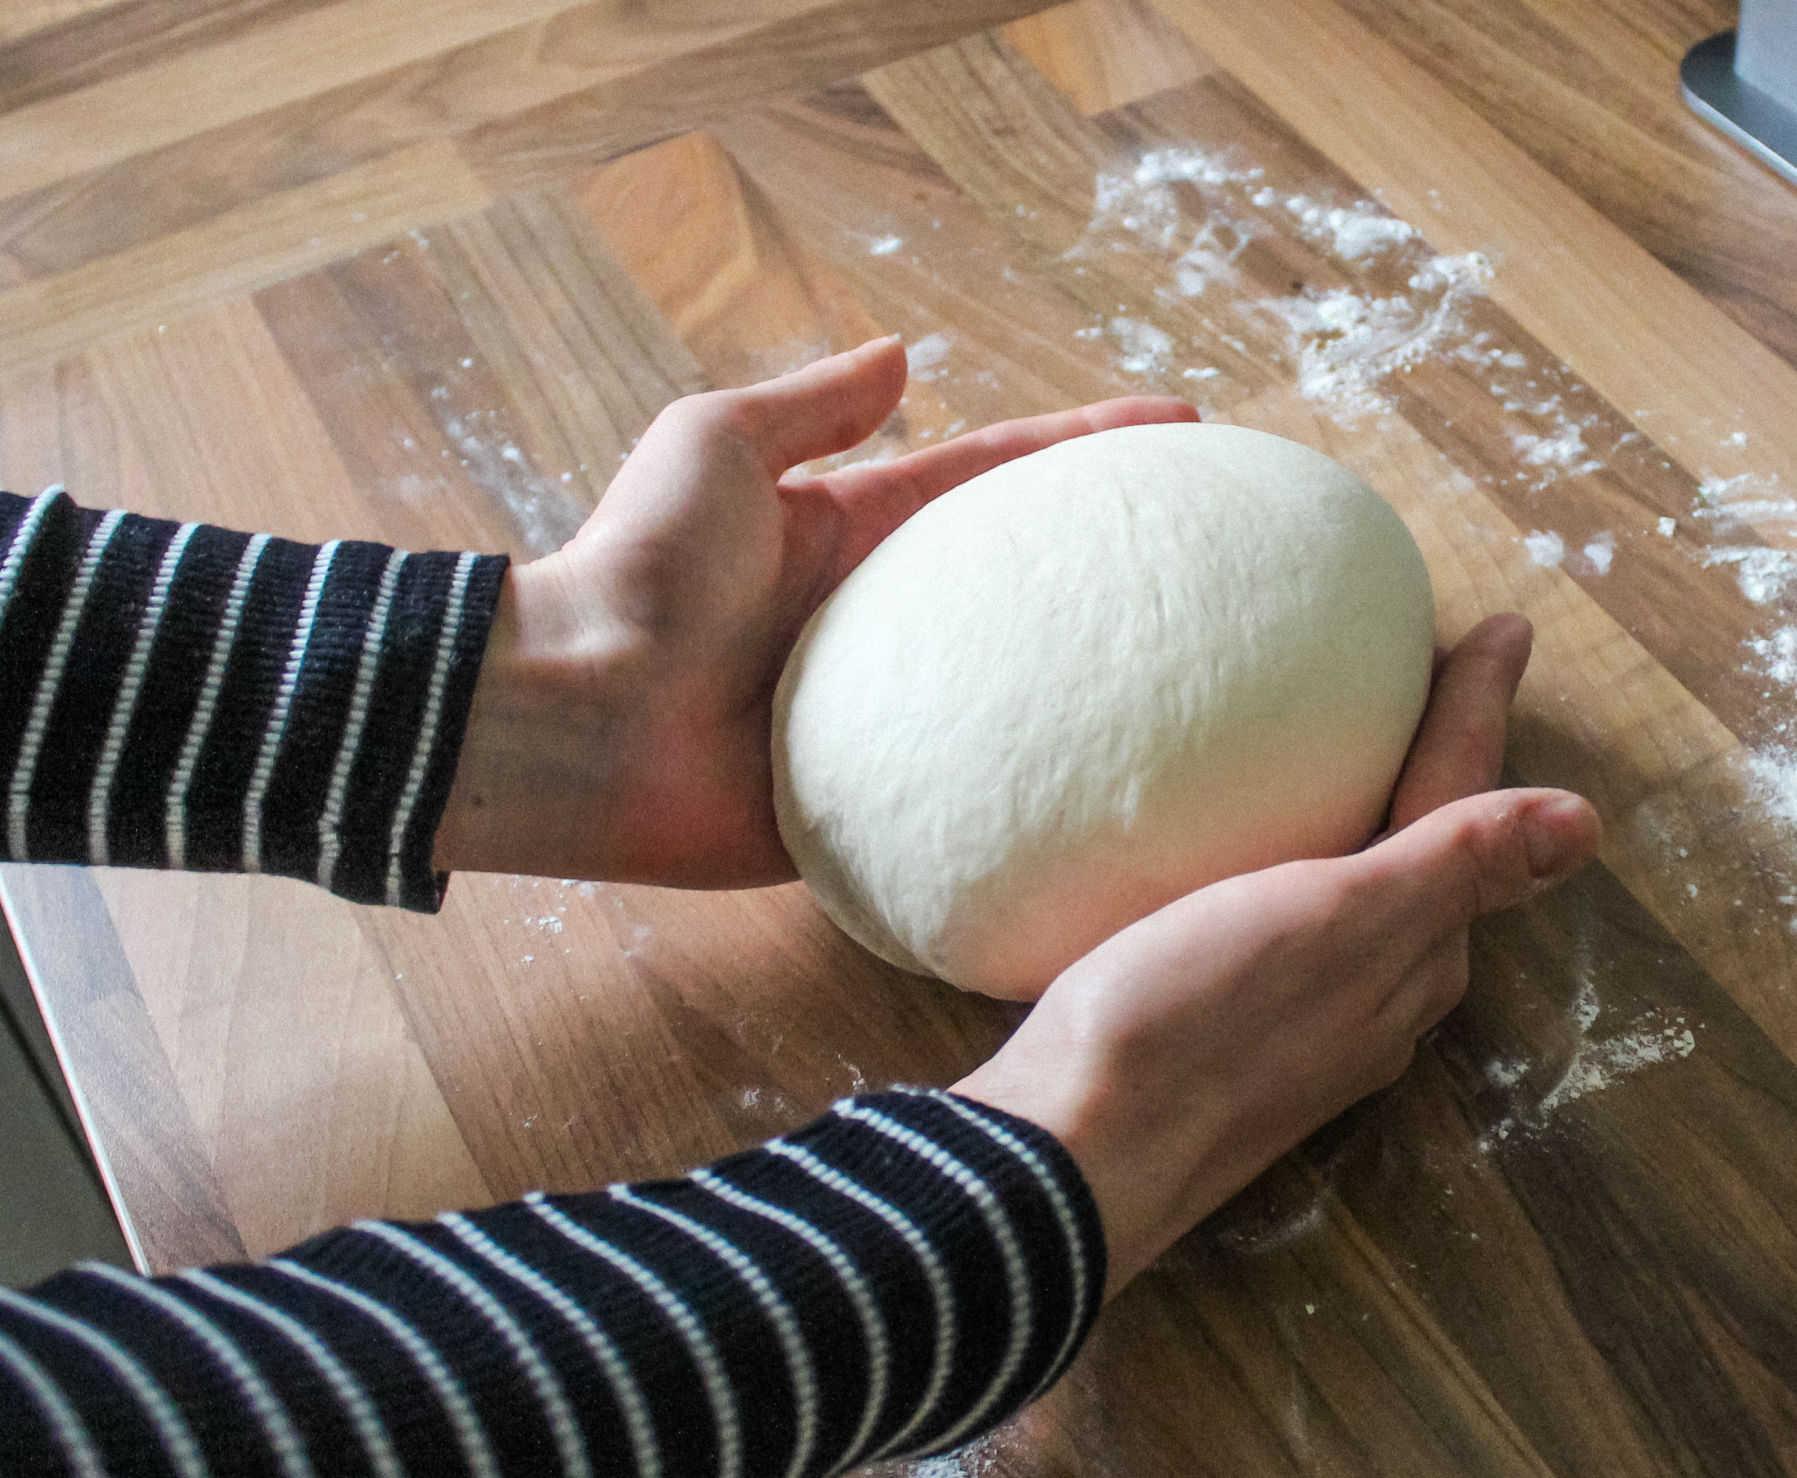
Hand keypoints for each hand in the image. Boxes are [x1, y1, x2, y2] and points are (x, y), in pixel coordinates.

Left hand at [434, 338, 1197, 887]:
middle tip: (1222, 545)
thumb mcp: (716, 445)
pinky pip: (967, 796)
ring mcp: (879, 717)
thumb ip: (810, 407)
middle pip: (1020, 587)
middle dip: (1114, 562)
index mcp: (851, 534)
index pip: (995, 482)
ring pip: (1011, 694)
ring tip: (1209, 662)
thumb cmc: (638, 570)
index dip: (1083, 453)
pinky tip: (1121, 784)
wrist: (574, 716)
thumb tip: (901, 353)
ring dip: (1098, 681)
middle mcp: (879, 625)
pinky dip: (1034, 786)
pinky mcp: (867, 804)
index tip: (1181, 433)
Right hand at [950, 615, 1599, 1293]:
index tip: (1503, 626)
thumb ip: (1450, 866)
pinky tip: (1261, 862)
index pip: (1463, 809)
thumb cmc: (1197, 1018)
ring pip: (1367, 902)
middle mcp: (1375, 1000)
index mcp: (1411, 955)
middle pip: (1429, 857)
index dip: (1478, 714)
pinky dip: (1311, 869)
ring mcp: (1304, 1030)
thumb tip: (1586, 824)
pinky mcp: (1229, 1040)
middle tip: (1435, 675)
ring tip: (1358, 751)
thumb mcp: (1334, 924)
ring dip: (1381, 820)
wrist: (1072, 1151)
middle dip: (1444, 766)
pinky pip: (1300, 933)